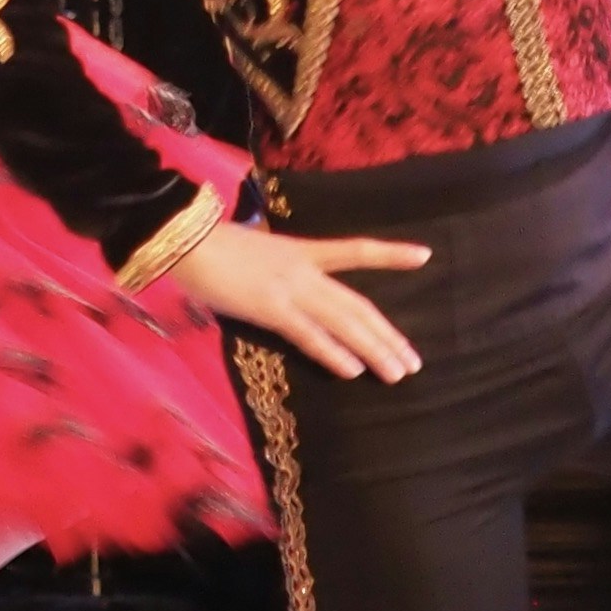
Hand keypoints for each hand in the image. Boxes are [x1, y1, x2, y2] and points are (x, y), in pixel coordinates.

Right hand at [176, 217, 428, 381]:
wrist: (185, 238)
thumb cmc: (211, 246)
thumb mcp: (254, 253)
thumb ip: (275, 271)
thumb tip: (284, 293)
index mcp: (302, 250)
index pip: (356, 251)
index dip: (391, 254)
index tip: (425, 256)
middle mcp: (305, 269)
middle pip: (358, 305)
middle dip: (388, 335)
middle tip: (413, 362)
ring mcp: (290, 288)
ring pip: (344, 322)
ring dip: (374, 349)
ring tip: (398, 372)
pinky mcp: (271, 307)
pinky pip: (310, 334)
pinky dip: (334, 353)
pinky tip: (354, 371)